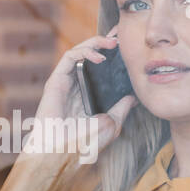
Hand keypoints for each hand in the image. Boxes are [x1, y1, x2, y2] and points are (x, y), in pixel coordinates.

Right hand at [23, 33, 138, 175]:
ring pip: (79, 52)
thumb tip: (133, 97)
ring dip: (95, 43)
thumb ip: (121, 110)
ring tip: (112, 43)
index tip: (125, 46)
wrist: (62, 153)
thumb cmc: (82, 144)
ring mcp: (65, 82)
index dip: (110, 54)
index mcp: (87, 94)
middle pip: (89, 55)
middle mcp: (75, 85)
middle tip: (119, 37)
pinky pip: (69, 58)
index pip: (99, 68)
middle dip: (104, 42)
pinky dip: (84, 52)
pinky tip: (99, 57)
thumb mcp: (111, 125)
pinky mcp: (56, 81)